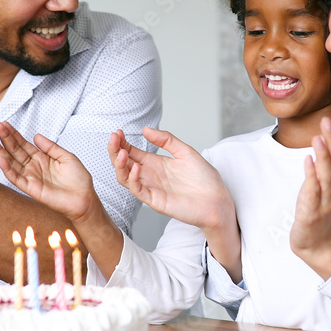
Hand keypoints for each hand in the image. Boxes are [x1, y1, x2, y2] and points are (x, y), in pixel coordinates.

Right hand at [0, 121, 98, 222]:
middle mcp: (33, 167)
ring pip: (11, 163)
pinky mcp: (31, 189)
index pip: (23, 144)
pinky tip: (0, 158)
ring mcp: (31, 177)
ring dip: (0, 151)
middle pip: (15, 151)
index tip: (4, 124)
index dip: (13, 134)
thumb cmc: (78, 179)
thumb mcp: (66, 157)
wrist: (85, 198)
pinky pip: (16, 178)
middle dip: (4, 138)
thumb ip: (50, 147)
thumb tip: (36, 135)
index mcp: (41, 158)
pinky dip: (7, 169)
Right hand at [108, 127, 234, 232]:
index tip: (118, 132)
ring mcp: (151, 188)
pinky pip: (138, 190)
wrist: (217, 200)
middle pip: (124, 163)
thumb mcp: (185, 152)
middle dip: (116, 150)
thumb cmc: (205, 179)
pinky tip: (136, 167)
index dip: (123, 143)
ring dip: (119, 165)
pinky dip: (133, 179)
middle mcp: (150, 176)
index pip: (132, 152)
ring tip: (120, 152)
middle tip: (114, 137)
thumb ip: (166, 140)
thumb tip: (146, 130)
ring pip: (125, 177)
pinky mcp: (155, 200)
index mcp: (156, 164)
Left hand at [290, 117, 330, 273]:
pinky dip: (311, 177)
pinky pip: (313, 194)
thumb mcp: (328, 184)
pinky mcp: (312, 213)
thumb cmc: (319, 209)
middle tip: (327, 122)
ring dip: (324, 157)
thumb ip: (330, 163)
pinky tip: (307, 161)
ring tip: (317, 138)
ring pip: (328, 177)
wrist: (316, 243)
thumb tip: (327, 136)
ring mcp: (326, 203)